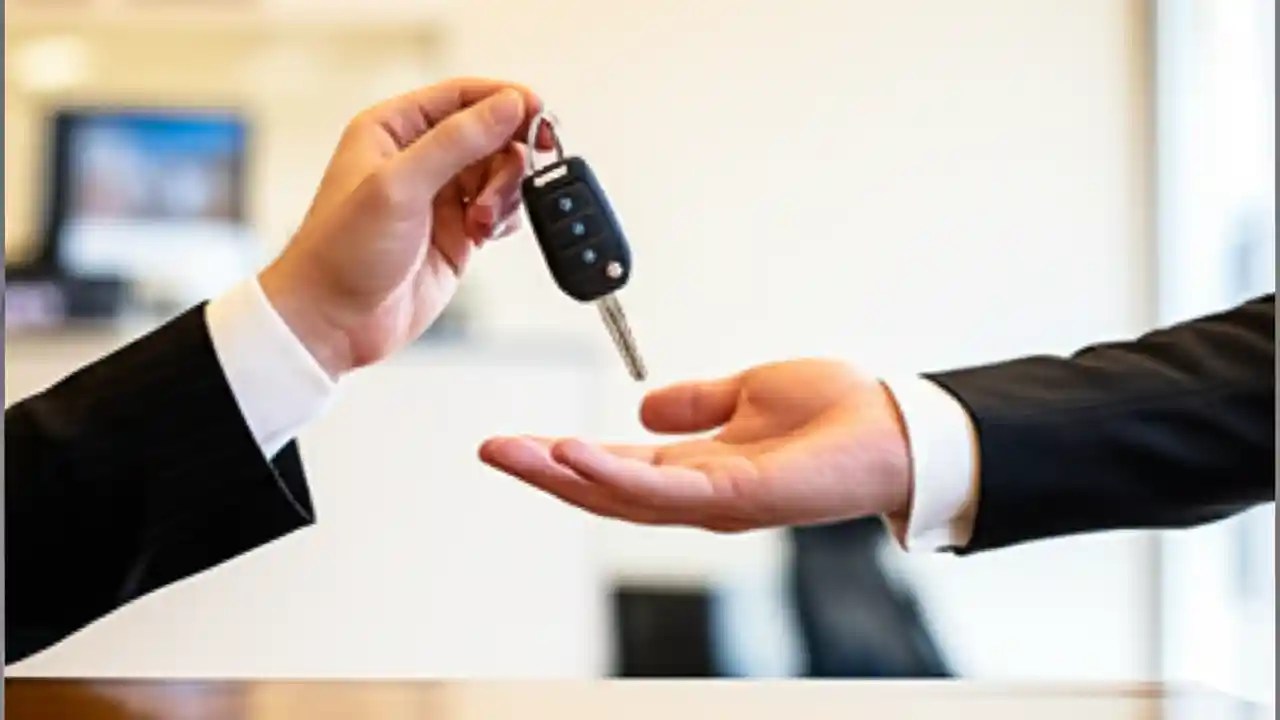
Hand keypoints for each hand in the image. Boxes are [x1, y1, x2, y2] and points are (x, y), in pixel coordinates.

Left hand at [259, 78, 551, 377]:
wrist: (334, 322)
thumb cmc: (342, 252)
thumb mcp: (400, 186)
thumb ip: (457, 141)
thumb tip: (507, 106)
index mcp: (393, 129)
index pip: (462, 96)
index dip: (504, 100)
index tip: (539, 113)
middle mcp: (418, 158)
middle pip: (489, 134)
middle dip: (510, 154)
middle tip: (522, 176)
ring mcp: (439, 197)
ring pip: (499, 173)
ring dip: (505, 193)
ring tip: (482, 219)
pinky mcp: (456, 233)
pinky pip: (498, 210)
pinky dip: (504, 218)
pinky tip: (485, 234)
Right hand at [479, 359, 912, 531]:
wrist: (898, 428)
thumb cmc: (838, 415)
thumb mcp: (749, 392)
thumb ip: (696, 403)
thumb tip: (644, 404)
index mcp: (697, 467)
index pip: (616, 466)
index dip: (562, 459)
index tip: (515, 441)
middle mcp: (699, 493)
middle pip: (605, 489)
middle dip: (543, 473)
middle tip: (488, 451)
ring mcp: (717, 501)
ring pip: (622, 496)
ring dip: (562, 476)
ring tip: (511, 453)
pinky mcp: (740, 496)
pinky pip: (666, 490)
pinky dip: (614, 474)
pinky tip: (574, 456)